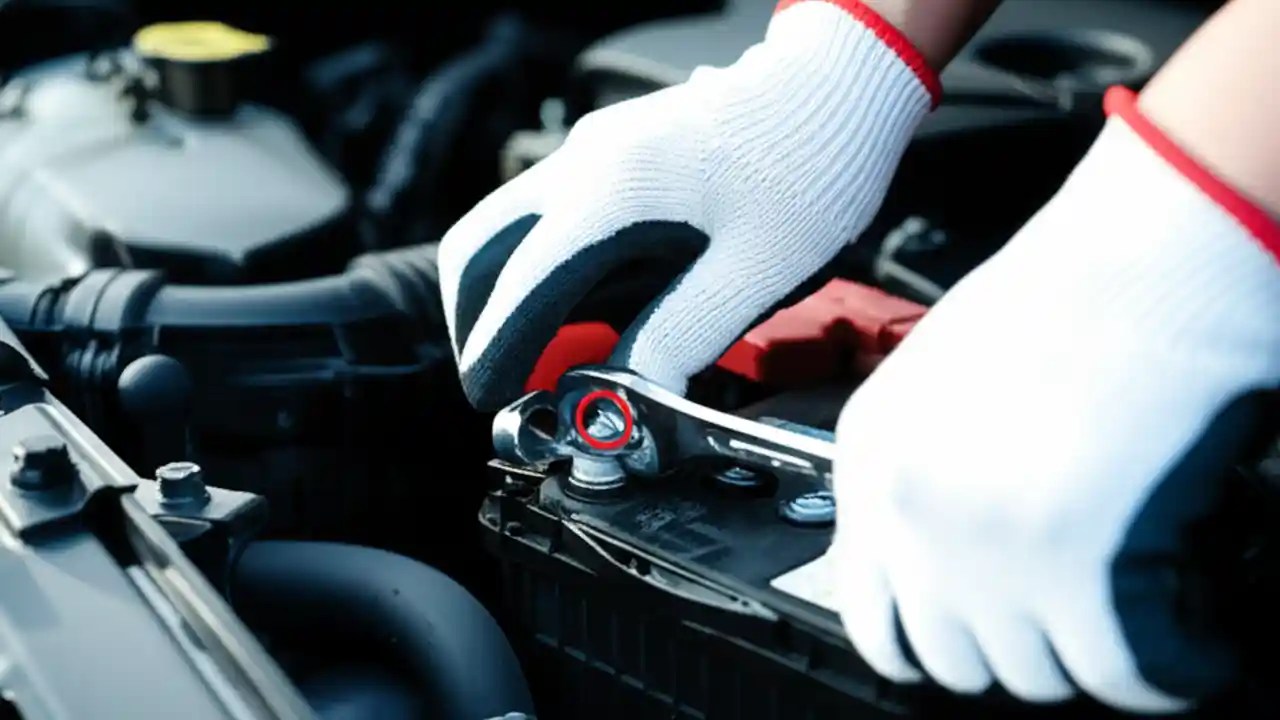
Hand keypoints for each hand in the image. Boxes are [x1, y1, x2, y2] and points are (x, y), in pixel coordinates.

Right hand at [438, 0, 938, 409]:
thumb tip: (624, 394)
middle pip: (480, 247)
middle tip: (501, 376)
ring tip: (545, 353)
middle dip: (476, 319)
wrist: (837, 86)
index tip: (489, 397)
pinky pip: (548, 213)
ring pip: (508, 227)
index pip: (520, 286)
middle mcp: (584, 164)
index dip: (496, 351)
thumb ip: (681, 335)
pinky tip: (588, 304)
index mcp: (612, 193)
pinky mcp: (612, 151)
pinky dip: (542, 265)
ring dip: (508, 292)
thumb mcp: (755, 271)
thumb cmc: (811, 168)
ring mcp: (593, 150)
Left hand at [828, 90, 1279, 712]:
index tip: (975, 634)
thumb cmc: (1069, 288)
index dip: (933, 637)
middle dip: (1015, 648)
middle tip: (1068, 616)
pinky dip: (1164, 668)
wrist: (1154, 243)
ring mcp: (986, 545)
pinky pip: (1123, 672)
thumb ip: (930, 474)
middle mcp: (912, 511)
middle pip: (953, 658)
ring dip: (1085, 655)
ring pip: (1033, 675)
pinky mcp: (1080, 565)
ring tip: (1129, 614)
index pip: (870, 613)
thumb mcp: (947, 379)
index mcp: (873, 460)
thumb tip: (949, 554)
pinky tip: (1184, 637)